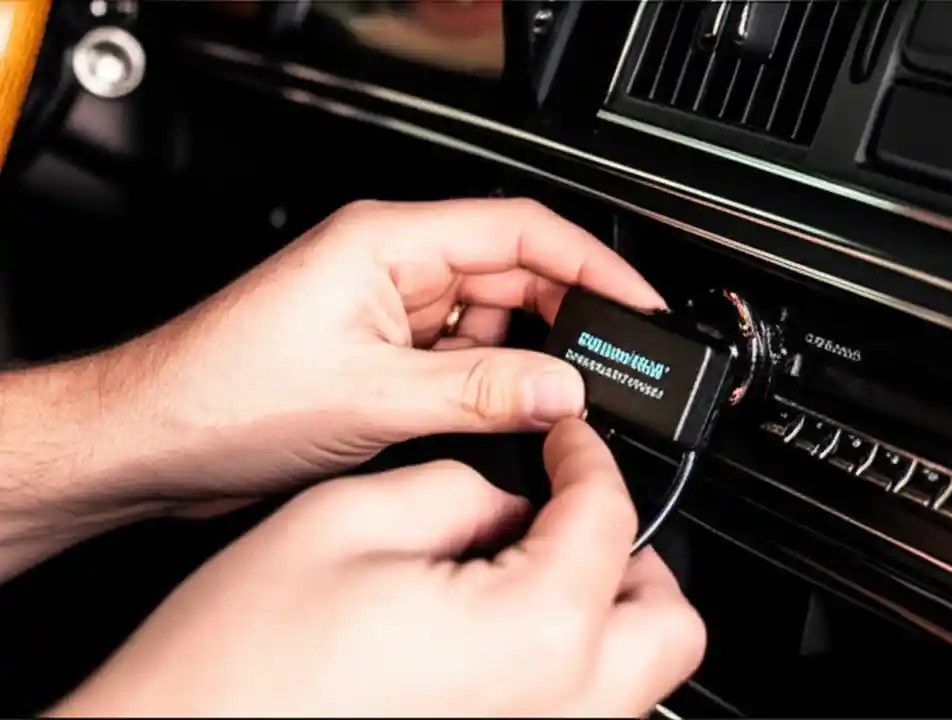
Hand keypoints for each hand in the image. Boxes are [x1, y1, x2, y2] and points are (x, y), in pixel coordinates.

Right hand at [49, 419, 706, 717]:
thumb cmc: (239, 672)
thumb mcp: (347, 522)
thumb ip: (457, 491)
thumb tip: (504, 498)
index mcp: (536, 631)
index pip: (610, 517)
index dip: (587, 457)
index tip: (566, 441)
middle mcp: (563, 707)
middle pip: (668, 620)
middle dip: (632, 552)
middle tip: (571, 514)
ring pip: (638, 675)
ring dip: (609, 612)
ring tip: (535, 569)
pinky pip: (586, 711)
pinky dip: (571, 663)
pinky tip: (500, 630)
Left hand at [102, 198, 663, 507]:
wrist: (151, 441)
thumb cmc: (222, 394)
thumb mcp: (371, 395)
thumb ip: (479, 393)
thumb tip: (562, 388)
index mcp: (388, 243)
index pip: (519, 230)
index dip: (591, 262)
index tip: (638, 301)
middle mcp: (393, 268)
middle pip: (513, 275)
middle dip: (570, 316)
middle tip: (619, 363)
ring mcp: (389, 314)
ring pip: (492, 322)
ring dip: (532, 358)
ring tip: (577, 397)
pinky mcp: (382, 356)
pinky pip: (463, 360)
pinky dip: (496, 386)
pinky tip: (519, 413)